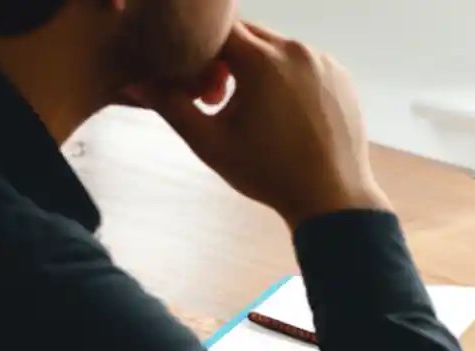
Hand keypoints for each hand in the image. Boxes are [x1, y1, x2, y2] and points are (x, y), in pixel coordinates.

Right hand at [129, 23, 390, 227]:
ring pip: (276, 46)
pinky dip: (287, 75)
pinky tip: (284, 112)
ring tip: (255, 110)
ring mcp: (323, 60)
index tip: (196, 81)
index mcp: (262, 60)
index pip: (214, 29)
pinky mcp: (340, 74)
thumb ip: (170, 105)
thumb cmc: (268, 174)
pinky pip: (303, 61)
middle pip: (246, 33)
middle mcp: (296, 50)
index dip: (197, 50)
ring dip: (258, 66)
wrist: (332, 197)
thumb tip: (134, 80)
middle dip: (228, 57)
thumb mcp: (210, 143)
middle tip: (220, 97)